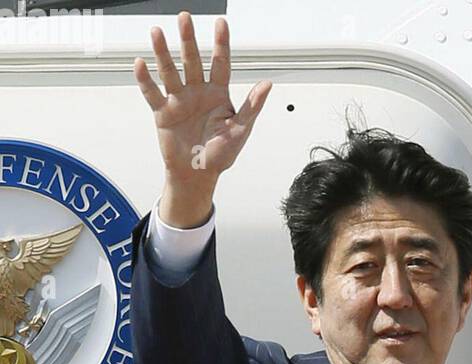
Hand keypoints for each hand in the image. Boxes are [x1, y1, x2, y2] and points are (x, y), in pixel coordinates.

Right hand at [134, 13, 271, 224]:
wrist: (198, 174)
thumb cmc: (221, 154)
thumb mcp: (241, 130)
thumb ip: (252, 107)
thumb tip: (267, 84)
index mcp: (218, 95)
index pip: (220, 64)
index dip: (221, 44)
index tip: (221, 23)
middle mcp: (197, 92)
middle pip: (193, 61)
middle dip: (188, 40)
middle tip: (185, 17)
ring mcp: (178, 100)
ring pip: (170, 72)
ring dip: (163, 53)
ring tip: (157, 32)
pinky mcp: (162, 112)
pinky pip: (152, 93)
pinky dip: (145, 80)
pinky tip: (140, 63)